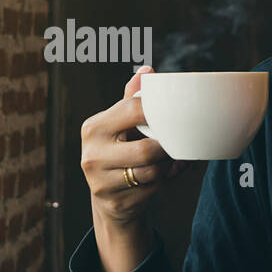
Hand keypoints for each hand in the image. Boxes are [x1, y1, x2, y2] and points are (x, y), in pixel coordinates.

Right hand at [79, 66, 186, 227]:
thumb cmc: (119, 153)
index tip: (176, 110)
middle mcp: (92, 154)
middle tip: (179, 141)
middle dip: (167, 147)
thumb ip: (132, 100)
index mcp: (93, 128)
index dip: (158, 109)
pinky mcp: (115, 201)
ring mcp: (101, 181)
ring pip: (152, 171)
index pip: (132, 109)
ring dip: (170, 165)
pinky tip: (169, 173)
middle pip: (146, 149)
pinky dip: (168, 180)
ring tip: (175, 158)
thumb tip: (147, 71)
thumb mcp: (120, 126)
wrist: (109, 199)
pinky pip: (153, 188)